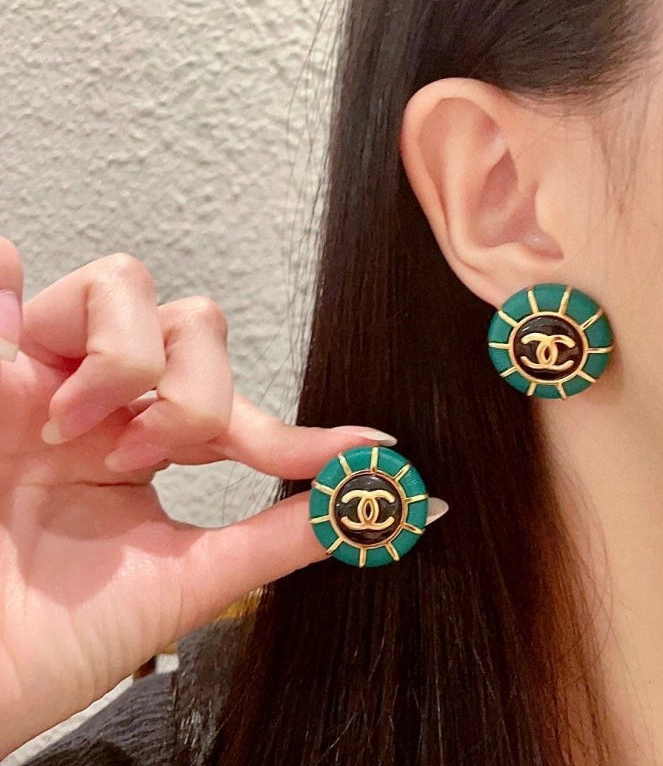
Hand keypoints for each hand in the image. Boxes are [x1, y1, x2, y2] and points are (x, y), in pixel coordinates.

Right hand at [0, 242, 414, 756]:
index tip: (369, 448)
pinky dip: (13, 280)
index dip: (295, 430)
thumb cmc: (58, 638)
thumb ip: (282, 535)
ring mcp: (40, 375)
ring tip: (73, 429)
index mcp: (141, 445)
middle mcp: (98, 401)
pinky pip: (1, 274)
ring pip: (124, 286)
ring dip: (124, 360)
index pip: (232, 407)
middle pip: (194, 325)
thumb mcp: (190, 578)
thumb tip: (375, 509)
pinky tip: (22, 346)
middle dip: (193, 396)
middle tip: (141, 458)